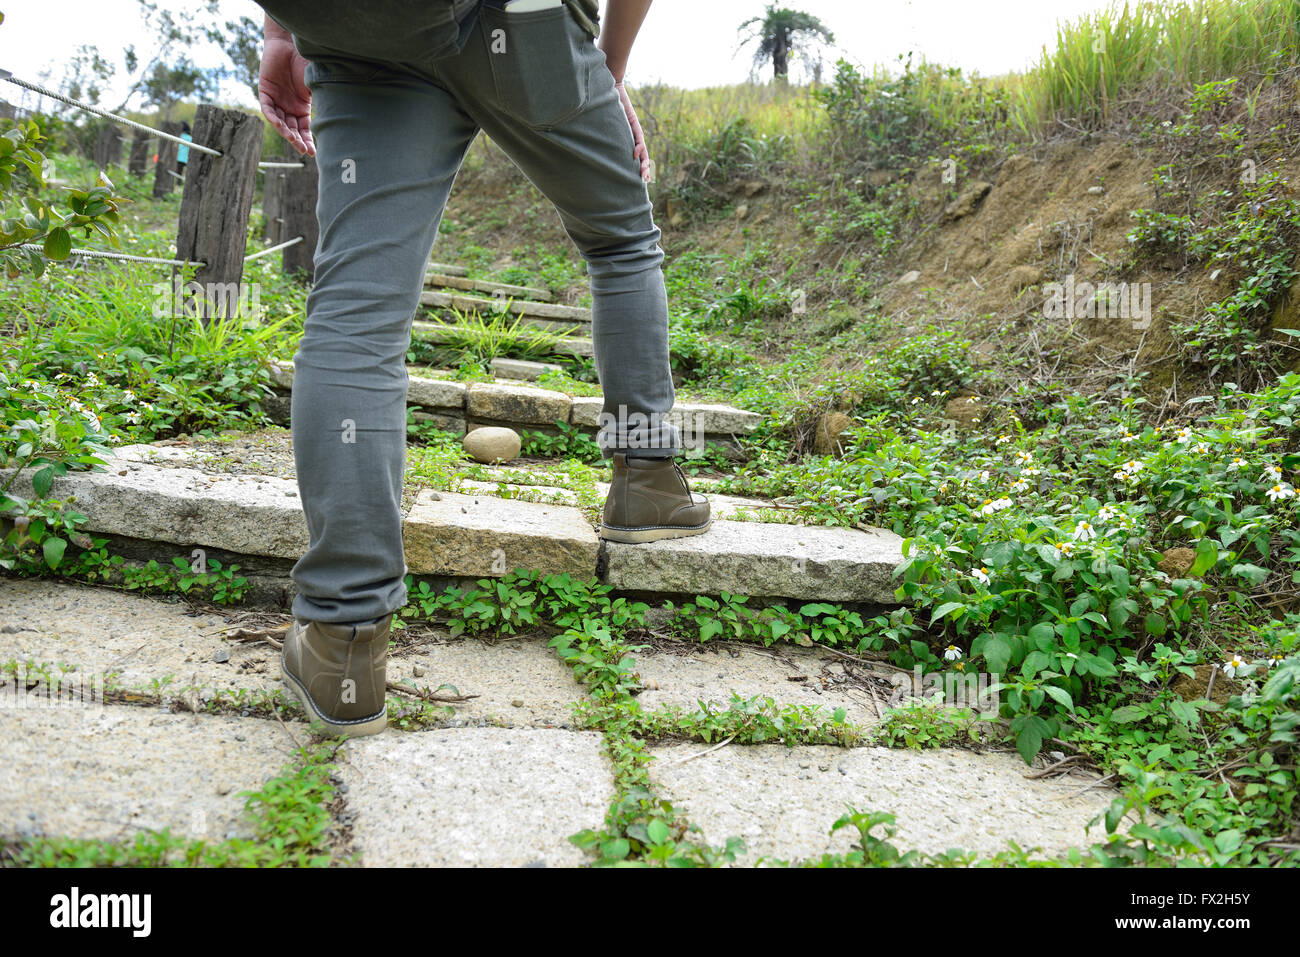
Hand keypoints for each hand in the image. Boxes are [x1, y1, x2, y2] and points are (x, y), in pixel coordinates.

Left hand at [259, 34, 314, 156]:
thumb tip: (334, 119)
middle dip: (296, 140)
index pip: (304, 129)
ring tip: (292, 139)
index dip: (307, 141)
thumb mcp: (315, 85)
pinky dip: (273, 117)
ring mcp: (276, 100)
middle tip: (302, 149)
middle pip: (291, 129)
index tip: (313, 153)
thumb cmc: (305, 62)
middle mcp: (288, 107)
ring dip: (285, 132)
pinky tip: (279, 125)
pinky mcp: (265, 92)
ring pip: (279, 122)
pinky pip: (267, 109)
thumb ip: (321, 100)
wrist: (290, 44)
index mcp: (301, 108)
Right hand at [613, 79, 650, 182]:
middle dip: (644, 168)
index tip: (639, 180)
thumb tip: (592, 153)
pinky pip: (637, 136)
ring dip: (644, 162)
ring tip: (644, 173)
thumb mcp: (605, 128)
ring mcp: (634, 129)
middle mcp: (633, 136)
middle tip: (645, 181)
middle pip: (642, 155)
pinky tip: (635, 155)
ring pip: (643, 149)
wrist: (610, 90)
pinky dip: (637, 146)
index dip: (638, 167)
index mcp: (627, 139)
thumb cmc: (604, 109)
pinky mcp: (633, 122)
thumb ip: (606, 139)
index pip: (636, 156)